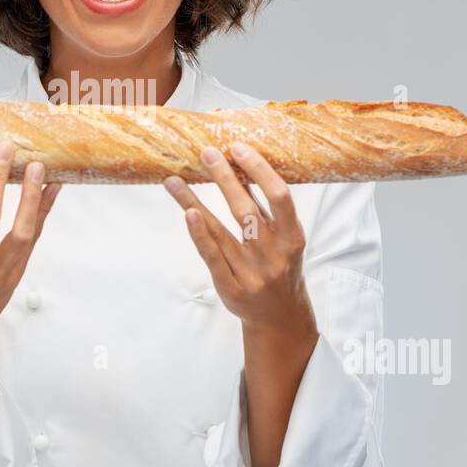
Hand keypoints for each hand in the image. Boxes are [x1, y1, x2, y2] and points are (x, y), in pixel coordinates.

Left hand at [163, 142, 315, 335]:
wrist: (280, 317)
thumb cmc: (280, 267)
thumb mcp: (284, 239)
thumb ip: (265, 208)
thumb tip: (241, 166)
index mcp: (293, 238)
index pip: (279, 196)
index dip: (259, 170)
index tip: (237, 148)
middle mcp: (274, 255)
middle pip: (246, 211)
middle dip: (225, 178)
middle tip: (206, 152)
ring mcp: (252, 274)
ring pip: (220, 231)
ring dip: (194, 202)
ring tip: (174, 180)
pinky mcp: (231, 288)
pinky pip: (212, 257)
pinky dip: (199, 234)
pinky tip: (187, 213)